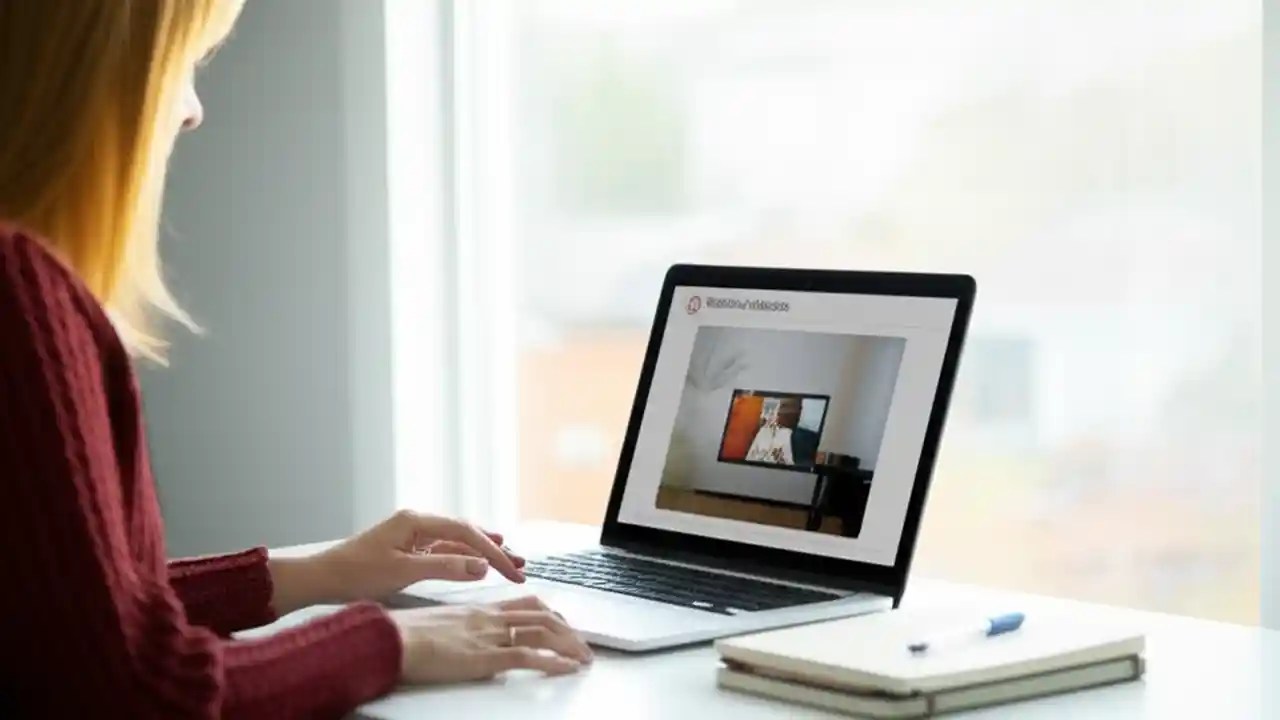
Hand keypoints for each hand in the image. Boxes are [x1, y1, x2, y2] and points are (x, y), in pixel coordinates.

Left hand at [269, 510, 525, 612]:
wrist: (320, 578)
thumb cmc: (355, 573)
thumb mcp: (402, 572)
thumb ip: (445, 567)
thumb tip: (482, 567)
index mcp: (416, 520)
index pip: (466, 533)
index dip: (493, 552)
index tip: (513, 571)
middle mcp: (417, 523)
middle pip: (465, 534)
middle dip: (494, 550)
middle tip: (521, 566)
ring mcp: (412, 536)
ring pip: (456, 543)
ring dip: (482, 555)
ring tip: (510, 564)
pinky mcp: (407, 550)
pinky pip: (443, 552)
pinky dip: (463, 560)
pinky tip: (478, 566)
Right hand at [391, 595, 592, 682]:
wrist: (390, 638)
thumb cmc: (403, 635)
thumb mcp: (437, 627)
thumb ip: (457, 631)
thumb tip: (462, 643)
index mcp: (477, 610)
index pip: (523, 604)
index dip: (548, 612)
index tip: (562, 622)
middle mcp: (488, 618)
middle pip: (540, 615)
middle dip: (567, 629)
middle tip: (582, 643)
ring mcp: (489, 635)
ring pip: (542, 632)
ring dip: (569, 645)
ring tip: (584, 657)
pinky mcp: (485, 657)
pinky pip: (528, 656)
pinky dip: (554, 662)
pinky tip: (568, 668)